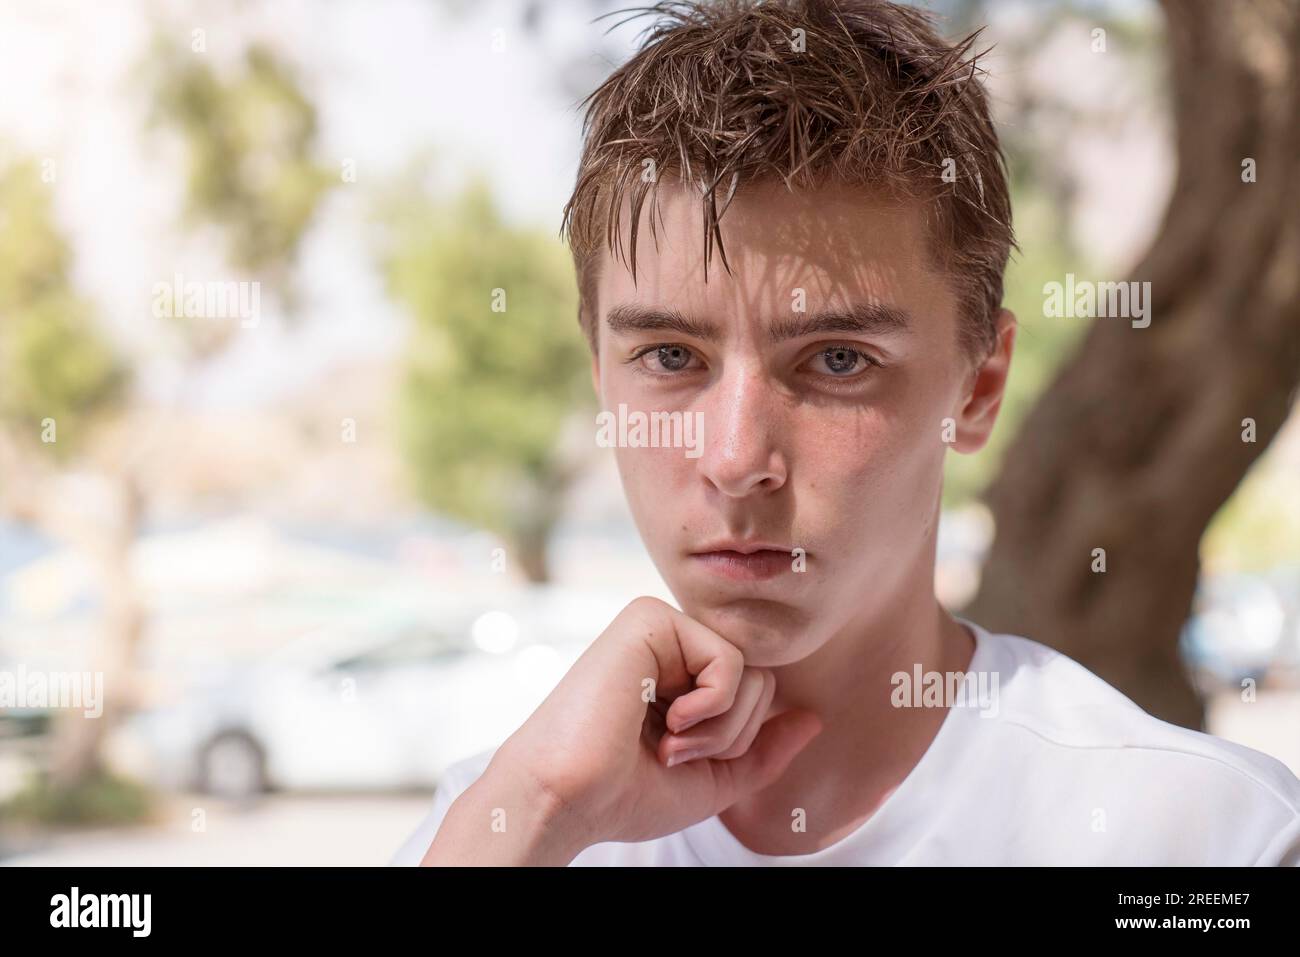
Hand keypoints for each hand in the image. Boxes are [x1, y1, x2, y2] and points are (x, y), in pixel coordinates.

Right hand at [469, 596, 821, 856]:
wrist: (567, 796)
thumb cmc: (623, 795)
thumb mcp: (711, 780)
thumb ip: (763, 750)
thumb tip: (813, 718)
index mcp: (680, 676)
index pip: (756, 694)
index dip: (735, 742)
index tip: (676, 761)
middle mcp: (671, 645)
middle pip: (761, 680)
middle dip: (730, 735)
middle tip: (672, 752)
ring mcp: (660, 627)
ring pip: (750, 672)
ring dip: (719, 729)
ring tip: (665, 742)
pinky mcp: (650, 618)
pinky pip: (731, 660)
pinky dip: (711, 707)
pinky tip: (666, 718)